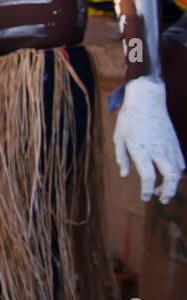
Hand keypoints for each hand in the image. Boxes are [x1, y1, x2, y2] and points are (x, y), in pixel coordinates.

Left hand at [113, 77, 183, 203]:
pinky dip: (178, 171)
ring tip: (162, 190)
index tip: (145, 198)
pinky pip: (181, 161)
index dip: (147, 190)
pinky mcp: (175, 142)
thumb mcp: (119, 138)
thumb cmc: (129, 119)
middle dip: (168, 191)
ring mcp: (169, 146)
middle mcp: (158, 150)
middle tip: (162, 199)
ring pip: (178, 170)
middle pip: (171, 176)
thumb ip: (122, 158)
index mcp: (141, 149)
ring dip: (173, 184)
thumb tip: (125, 175)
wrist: (147, 100)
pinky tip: (169, 175)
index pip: (148, 176)